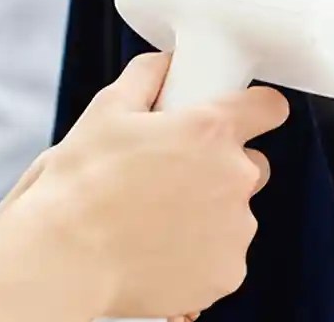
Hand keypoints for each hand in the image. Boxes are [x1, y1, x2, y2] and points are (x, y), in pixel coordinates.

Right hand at [0, 52, 288, 318]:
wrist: (65, 260)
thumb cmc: (80, 185)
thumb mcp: (107, 110)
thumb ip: (148, 76)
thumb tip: (167, 63)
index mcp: (211, 131)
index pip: (269, 107)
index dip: (255, 109)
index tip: (243, 117)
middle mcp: (234, 177)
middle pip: (252, 164)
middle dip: (221, 168)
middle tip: (174, 179)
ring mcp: (235, 228)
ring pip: (235, 213)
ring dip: (208, 214)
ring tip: (155, 223)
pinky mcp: (228, 271)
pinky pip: (224, 256)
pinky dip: (200, 256)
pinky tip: (159, 253)